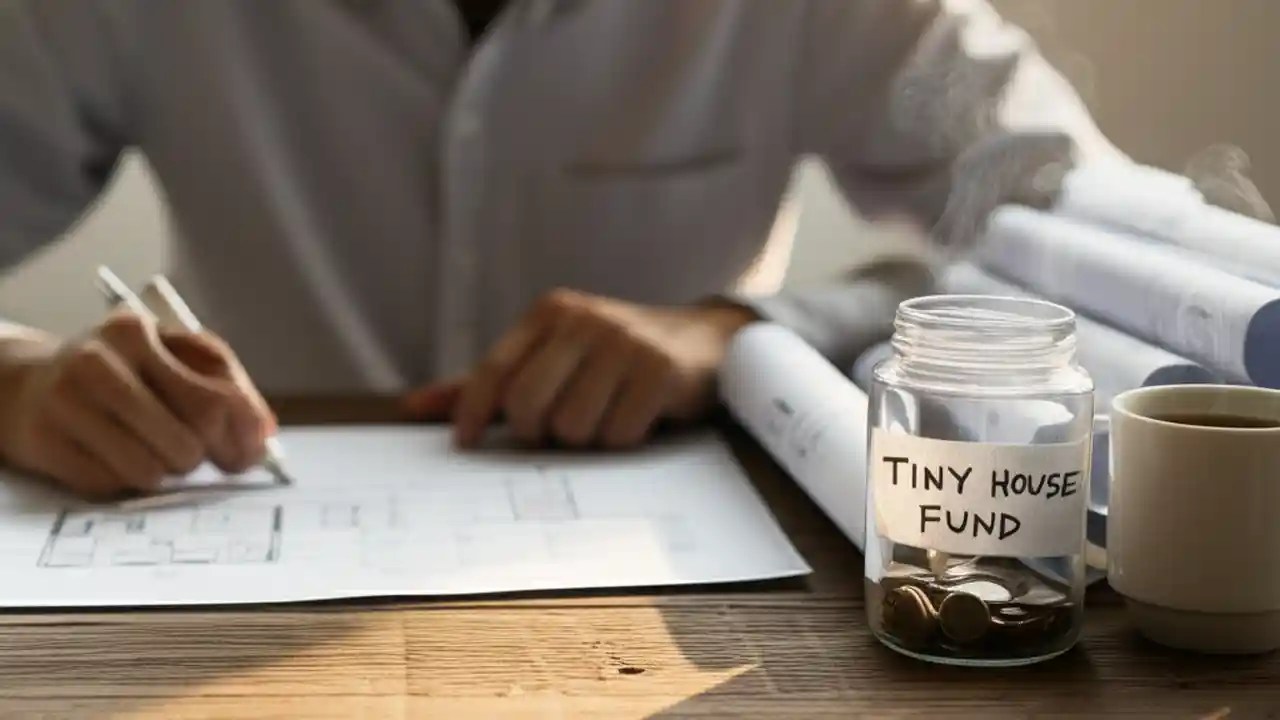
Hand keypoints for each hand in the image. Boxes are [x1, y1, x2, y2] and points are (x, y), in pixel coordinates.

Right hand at [0, 312, 275, 498]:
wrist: (29, 384)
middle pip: (188, 439)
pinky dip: (122, 481)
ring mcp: (66, 401)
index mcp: (139, 331)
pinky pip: (111, 484)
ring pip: (150, 470)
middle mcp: (99, 360)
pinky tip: (110, 456)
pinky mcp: (43, 442)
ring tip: (148, 452)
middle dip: (201, 458)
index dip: (242, 436)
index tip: (248, 454)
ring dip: (161, 473)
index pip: (216, 399)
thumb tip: (266, 433)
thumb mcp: (172, 359)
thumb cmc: (121, 373)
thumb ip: (224, 387)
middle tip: (194, 456)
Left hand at [405, 289, 755, 448]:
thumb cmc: (614, 356)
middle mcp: (584, 321)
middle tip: (560, 428)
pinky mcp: (660, 370)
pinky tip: (637, 415)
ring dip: (586, 439)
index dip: (470, 412)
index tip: (463, 444)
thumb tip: (415, 406)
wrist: (704, 340)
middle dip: (538, 432)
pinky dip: (623, 438)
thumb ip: (491, 381)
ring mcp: (624, 343)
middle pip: (528, 407)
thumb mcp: (552, 354)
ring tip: (607, 413)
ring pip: (572, 428)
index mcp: (551, 312)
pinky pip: (618, 434)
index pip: (494, 371)